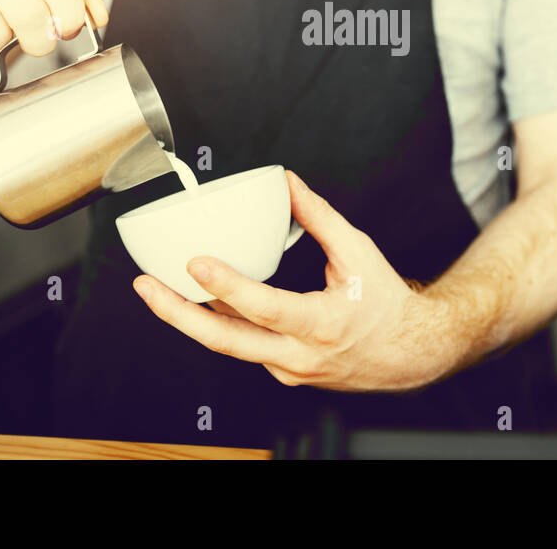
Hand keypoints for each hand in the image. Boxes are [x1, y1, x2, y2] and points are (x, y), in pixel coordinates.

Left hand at [132, 171, 458, 391]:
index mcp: (322, 323)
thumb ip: (319, 217)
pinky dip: (218, 324)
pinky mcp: (283, 373)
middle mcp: (300, 355)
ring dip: (189, 318)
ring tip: (155, 289)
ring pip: (229, 346)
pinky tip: (198, 302)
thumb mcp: (358, 252)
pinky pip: (244, 347)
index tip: (196, 263)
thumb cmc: (387, 304)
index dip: (227, 286)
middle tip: (146, 287)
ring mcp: (288, 370)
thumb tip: (288, 183)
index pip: (265, 307)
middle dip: (178, 314)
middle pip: (226, 341)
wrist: (410, 355)